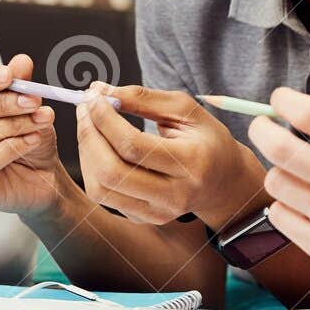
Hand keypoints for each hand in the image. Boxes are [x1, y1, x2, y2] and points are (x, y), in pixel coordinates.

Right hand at [0, 54, 65, 217]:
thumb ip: (19, 84)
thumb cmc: (24, 137)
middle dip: (4, 103)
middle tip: (35, 100)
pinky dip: (13, 146)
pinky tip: (33, 140)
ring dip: (13, 125)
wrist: (40, 176)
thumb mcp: (25, 106)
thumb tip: (21, 61)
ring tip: (41, 119)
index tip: (10, 75)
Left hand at [75, 83, 262, 227]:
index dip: (105, 119)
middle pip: (112, 171)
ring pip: (102, 189)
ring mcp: (159, 212)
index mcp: (191, 162)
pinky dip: (93, 168)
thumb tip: (100, 90)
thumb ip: (143, 98)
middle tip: (85, 108)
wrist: (224, 182)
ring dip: (86, 153)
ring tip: (88, 126)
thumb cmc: (205, 138)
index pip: (133, 145)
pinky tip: (100, 147)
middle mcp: (175, 194)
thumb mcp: (185, 109)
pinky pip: (105, 197)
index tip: (93, 97)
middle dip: (89, 135)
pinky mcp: (146, 219)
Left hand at [247, 67, 309, 301]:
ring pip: (275, 181)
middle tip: (264, 124)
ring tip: (294, 165)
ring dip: (277, 167)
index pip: (308, 115)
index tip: (281, 100)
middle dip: (260, 127)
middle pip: (278, 147)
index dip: (283, 100)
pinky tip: (303, 197)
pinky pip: (279, 216)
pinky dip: (284, 202)